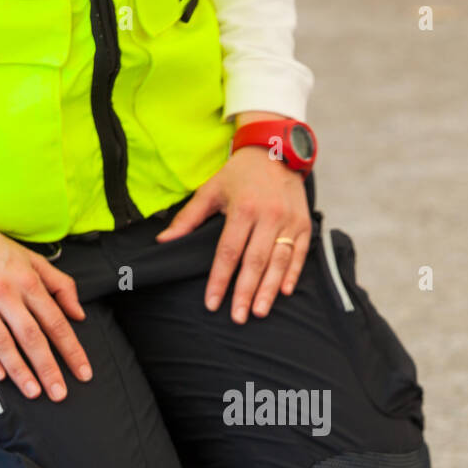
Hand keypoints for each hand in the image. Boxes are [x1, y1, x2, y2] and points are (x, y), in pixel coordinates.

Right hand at [0, 194, 90, 401]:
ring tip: (34, 392)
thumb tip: (79, 314)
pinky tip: (0, 376)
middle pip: (31, 336)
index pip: (56, 321)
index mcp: (27, 281)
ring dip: (19, 369)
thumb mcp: (32, 259)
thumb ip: (60, 285)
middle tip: (60, 394)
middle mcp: (4, 292)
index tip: (83, 373)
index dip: (71, 350)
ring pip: (2, 341)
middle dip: (48, 367)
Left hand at [155, 112, 312, 323]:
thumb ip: (188, 218)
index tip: (212, 302)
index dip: (220, 279)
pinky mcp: (304, 223)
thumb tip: (163, 242)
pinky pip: (300, 254)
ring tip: (258, 312)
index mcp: (243, 208)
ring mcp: (289, 220)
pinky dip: (293, 274)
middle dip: (244, 292)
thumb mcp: (210, 190)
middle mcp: (268, 216)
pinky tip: (284, 292)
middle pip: (254, 261)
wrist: (275, 150)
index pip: (228, 252)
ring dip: (269, 289)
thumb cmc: (239, 174)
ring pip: (279, 261)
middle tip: (237, 318)